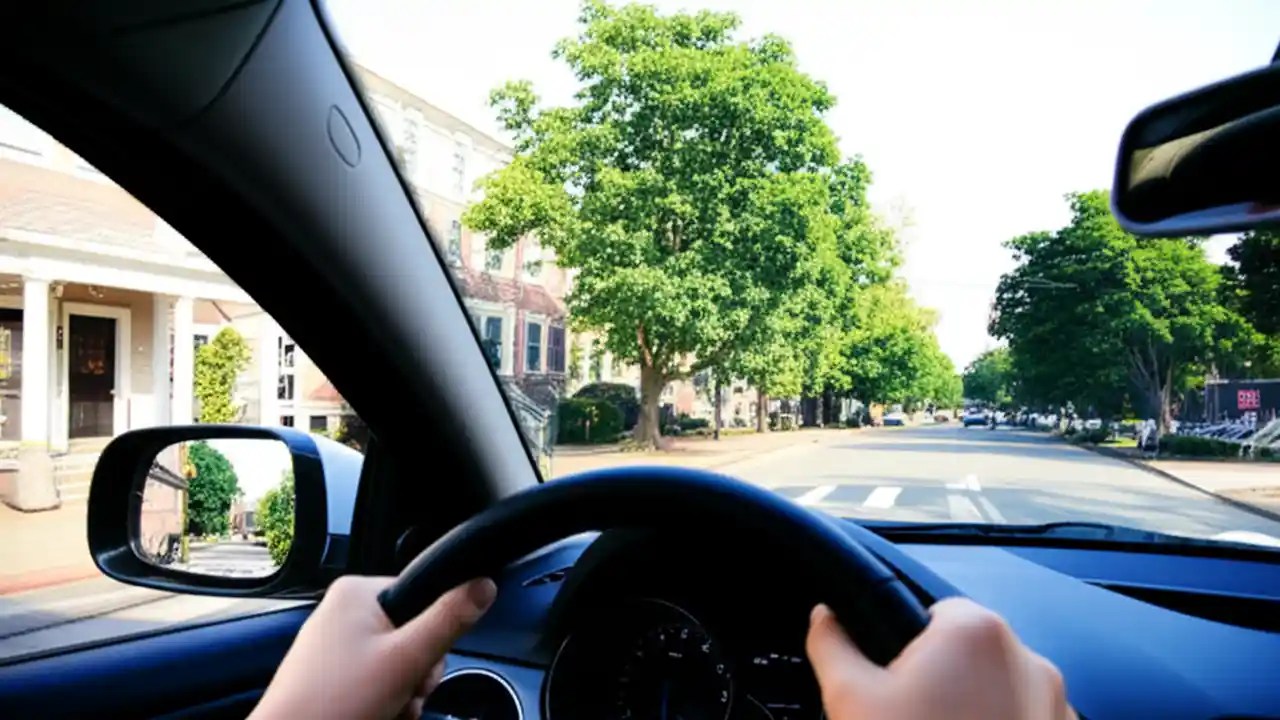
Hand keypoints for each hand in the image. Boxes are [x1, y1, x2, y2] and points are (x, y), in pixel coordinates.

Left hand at [251, 575, 496, 719]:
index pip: (423, 597)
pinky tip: (377, 716)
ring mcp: (336, 645)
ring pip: (398, 664)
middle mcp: (344, 613)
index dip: (435, 635)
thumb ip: (448, 620)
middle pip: (414, 635)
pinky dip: (384, 701)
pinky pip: (376, 680)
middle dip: (417, 674)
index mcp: (357, 593)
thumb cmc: (334, 703)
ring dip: (403, 693)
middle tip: (404, 694)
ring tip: (387, 711)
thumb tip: (483, 585)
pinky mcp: (332, 674)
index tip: (425, 664)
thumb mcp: (405, 659)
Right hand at [806, 598, 1073, 719]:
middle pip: (967, 653)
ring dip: (973, 708)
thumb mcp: (851, 699)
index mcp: (975, 632)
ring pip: (997, 690)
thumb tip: (825, 619)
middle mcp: (1028, 661)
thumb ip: (832, 644)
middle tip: (910, 718)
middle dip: (939, 681)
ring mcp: (1055, 706)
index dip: (903, 647)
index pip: (932, 612)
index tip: (894, 684)